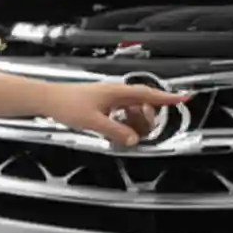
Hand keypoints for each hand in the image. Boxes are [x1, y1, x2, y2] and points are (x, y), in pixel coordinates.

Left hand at [42, 81, 188, 146]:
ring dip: (133, 125)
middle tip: (134, 134)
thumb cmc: (67, 105)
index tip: (184, 98)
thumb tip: (134, 139)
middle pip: (144, 106)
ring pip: (133, 112)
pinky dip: (123, 124)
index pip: (148, 95)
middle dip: (145, 121)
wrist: (47, 99)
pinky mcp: (103, 105)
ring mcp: (110, 99)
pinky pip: (122, 115)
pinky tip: (113, 132)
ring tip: (121, 134)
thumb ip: (116, 131)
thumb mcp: (93, 121)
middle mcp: (116, 94)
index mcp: (117, 93)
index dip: (167, 98)